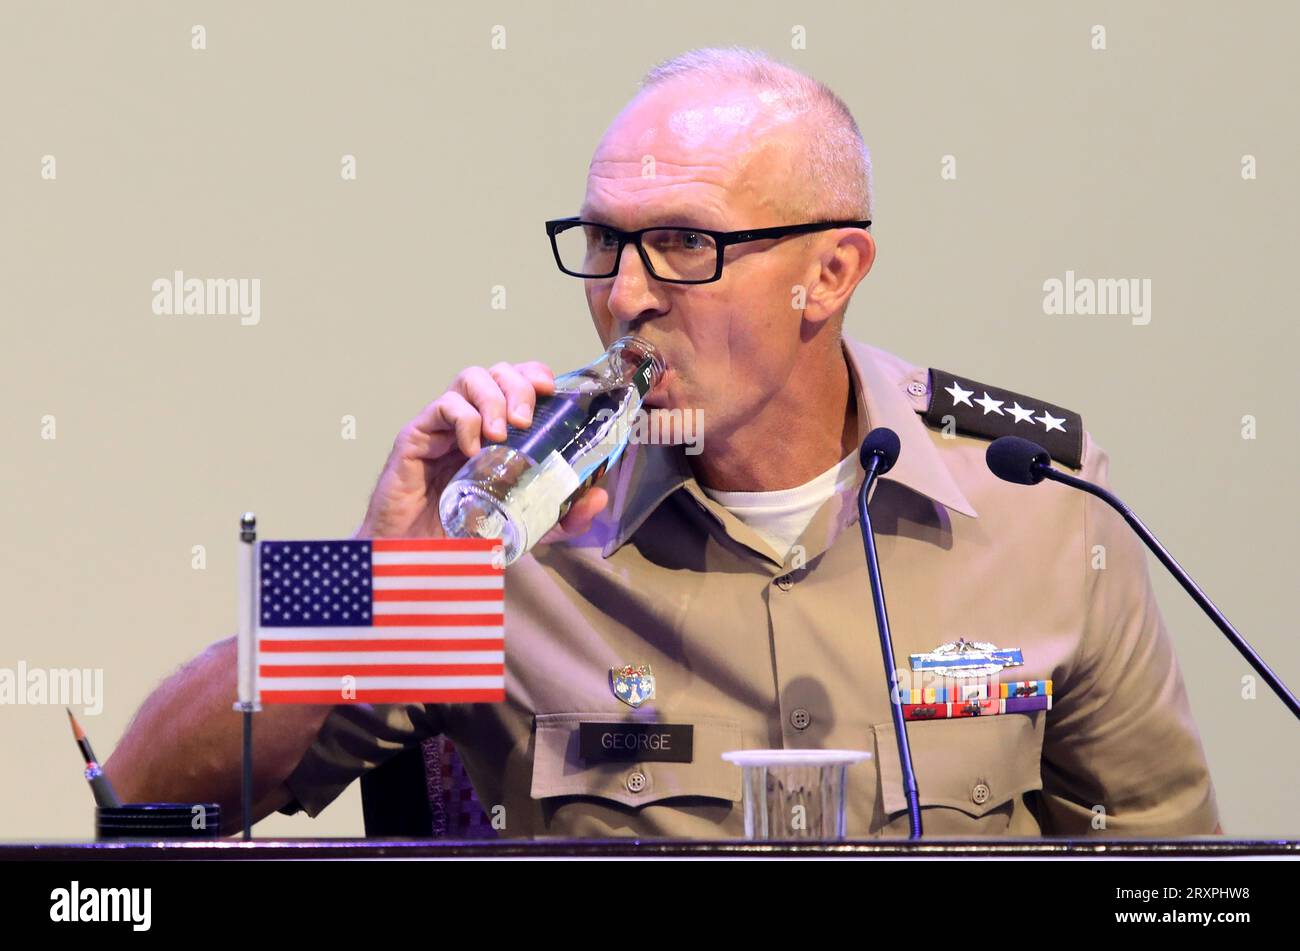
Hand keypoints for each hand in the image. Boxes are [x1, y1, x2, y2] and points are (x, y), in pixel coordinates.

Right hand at [355, 361, 609, 541]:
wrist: (418, 557)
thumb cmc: (467, 532)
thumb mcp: (530, 524)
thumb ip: (564, 515)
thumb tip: (598, 498)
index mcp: (500, 429)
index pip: (520, 381)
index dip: (535, 375)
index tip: (551, 390)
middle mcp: (474, 419)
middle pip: (499, 372)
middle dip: (517, 386)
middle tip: (525, 420)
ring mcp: (445, 425)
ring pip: (470, 378)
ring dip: (491, 397)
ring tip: (499, 433)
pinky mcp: (418, 436)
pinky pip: (441, 407)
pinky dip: (462, 420)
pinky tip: (471, 448)